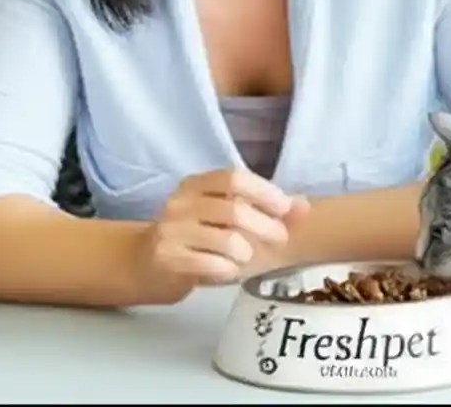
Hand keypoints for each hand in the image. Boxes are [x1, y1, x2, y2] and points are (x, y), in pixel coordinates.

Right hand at [136, 166, 310, 301]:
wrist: (145, 264)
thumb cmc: (197, 238)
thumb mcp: (229, 219)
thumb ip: (269, 211)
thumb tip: (305, 206)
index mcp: (196, 184)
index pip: (234, 178)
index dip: (264, 191)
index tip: (285, 207)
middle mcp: (180, 202)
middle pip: (234, 209)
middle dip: (266, 226)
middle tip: (280, 240)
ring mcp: (170, 230)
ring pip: (226, 239)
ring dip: (246, 252)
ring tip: (246, 258)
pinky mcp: (166, 258)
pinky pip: (210, 264)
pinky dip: (227, 270)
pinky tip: (227, 271)